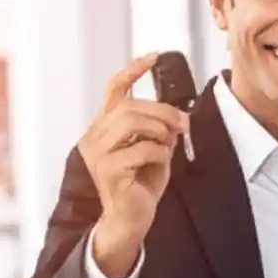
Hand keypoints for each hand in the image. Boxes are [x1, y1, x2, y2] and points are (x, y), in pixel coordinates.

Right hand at [77, 53, 189, 277]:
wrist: (130, 221)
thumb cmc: (139, 186)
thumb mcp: (152, 151)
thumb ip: (158, 131)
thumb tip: (176, 115)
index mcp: (103, 129)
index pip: (114, 90)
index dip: (133, 70)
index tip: (153, 56)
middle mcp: (94, 138)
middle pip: (130, 105)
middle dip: (162, 111)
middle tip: (183, 123)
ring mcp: (98, 154)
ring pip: (132, 121)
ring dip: (160, 129)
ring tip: (171, 142)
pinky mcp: (109, 170)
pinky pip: (141, 149)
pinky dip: (159, 152)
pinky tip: (160, 162)